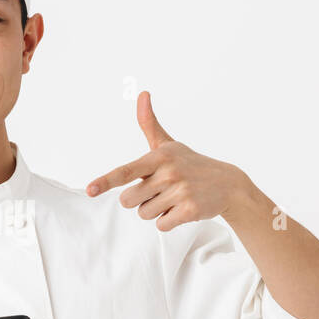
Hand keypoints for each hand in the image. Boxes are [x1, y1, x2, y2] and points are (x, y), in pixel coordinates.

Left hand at [86, 91, 249, 231]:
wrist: (227, 183)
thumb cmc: (190, 164)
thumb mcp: (169, 144)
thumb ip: (149, 123)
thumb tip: (142, 93)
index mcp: (159, 157)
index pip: (126, 171)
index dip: (106, 181)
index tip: (91, 189)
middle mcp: (169, 173)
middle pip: (128, 200)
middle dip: (139, 199)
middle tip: (159, 190)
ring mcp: (180, 192)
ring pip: (144, 214)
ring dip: (155, 210)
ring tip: (173, 198)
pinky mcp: (190, 210)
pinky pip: (161, 225)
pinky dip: (168, 221)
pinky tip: (182, 208)